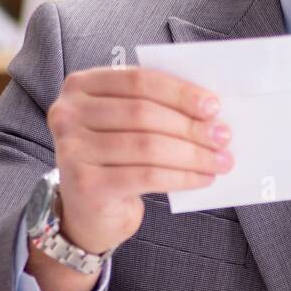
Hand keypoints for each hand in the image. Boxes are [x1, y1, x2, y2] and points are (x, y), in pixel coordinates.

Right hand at [31, 68, 232, 290]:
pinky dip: (181, 177)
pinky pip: (146, 176)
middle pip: (143, 113)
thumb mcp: (127, 124)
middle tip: (223, 136)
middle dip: (190, 126)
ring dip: (192, 154)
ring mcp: (72, 150)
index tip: (213, 105)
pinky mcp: (85, 185)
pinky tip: (203, 178)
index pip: (137, 80)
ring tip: (221, 160)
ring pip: (147, 146)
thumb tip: (208, 110)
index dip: (179, 92)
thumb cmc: (116, 158)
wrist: (89, 210)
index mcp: (81, 86)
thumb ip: (155, 106)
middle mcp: (68, 114)